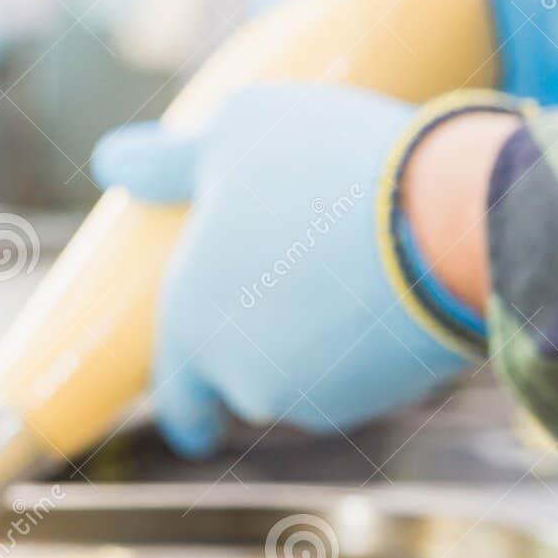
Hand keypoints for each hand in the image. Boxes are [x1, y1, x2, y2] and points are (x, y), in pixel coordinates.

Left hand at [91, 83, 470, 458]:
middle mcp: (243, 378)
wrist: (445, 222)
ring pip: (304, 381)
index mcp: (192, 324)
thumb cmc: (326, 168)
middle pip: (242, 383)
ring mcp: (313, 396)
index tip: (196, 424)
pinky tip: (394, 289)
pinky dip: (365, 347)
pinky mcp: (377, 399)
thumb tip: (112, 161)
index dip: (187, 409)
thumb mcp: (236, 132)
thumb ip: (171, 161)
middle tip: (284, 313)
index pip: (179, 395)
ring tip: (349, 266)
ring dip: (315, 346)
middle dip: (257, 359)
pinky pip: (360, 375)